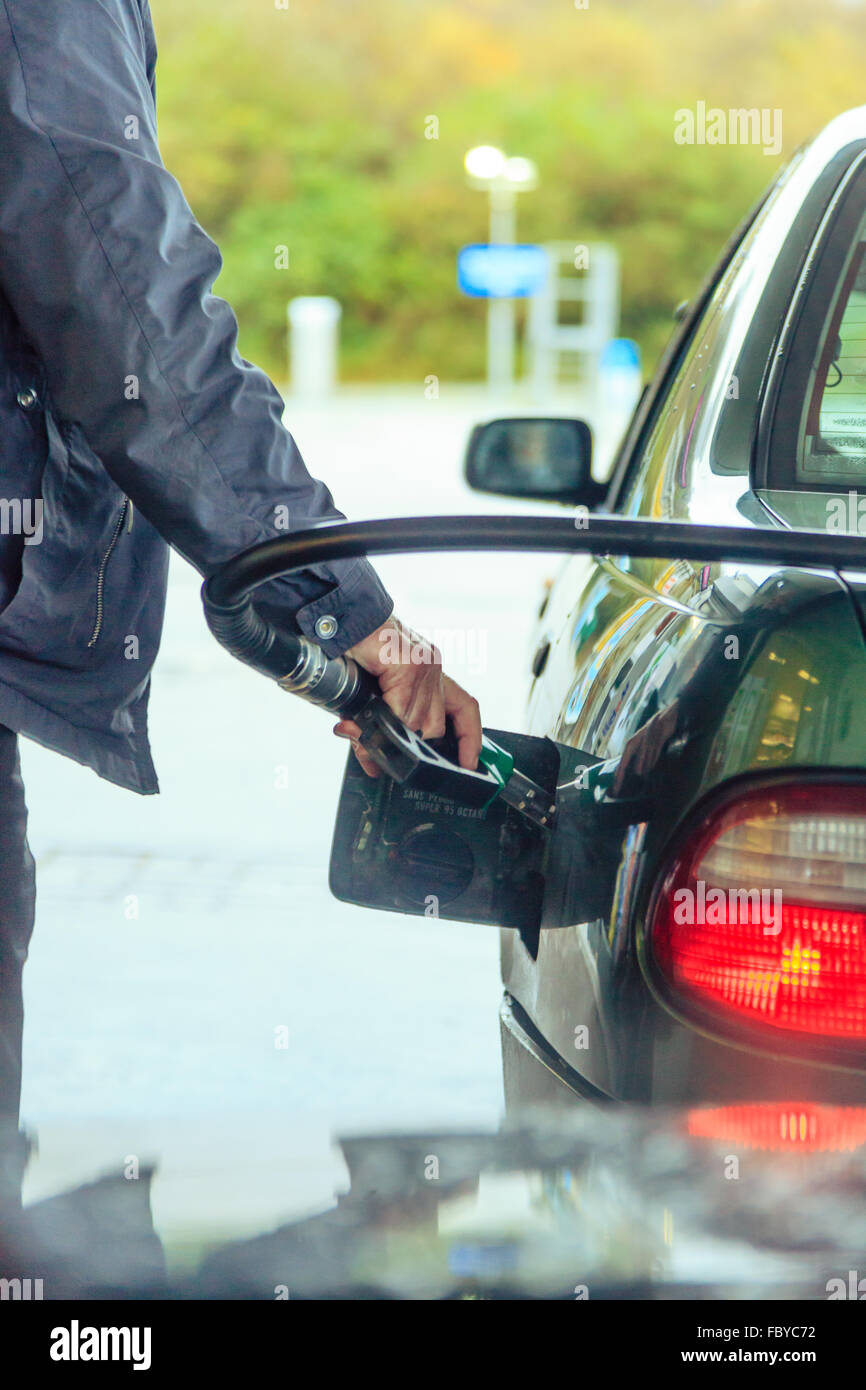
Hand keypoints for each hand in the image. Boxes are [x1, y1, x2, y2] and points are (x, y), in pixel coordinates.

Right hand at [332, 616, 482, 777]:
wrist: (339, 616)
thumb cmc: (353, 649)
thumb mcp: (373, 692)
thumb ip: (380, 721)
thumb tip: (372, 756)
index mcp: (429, 672)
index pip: (464, 708)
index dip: (470, 738)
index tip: (469, 763)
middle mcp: (432, 667)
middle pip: (434, 725)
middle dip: (406, 744)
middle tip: (374, 750)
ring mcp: (424, 665)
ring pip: (417, 722)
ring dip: (388, 734)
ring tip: (361, 733)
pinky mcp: (410, 664)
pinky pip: (400, 710)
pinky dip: (380, 723)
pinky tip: (361, 722)